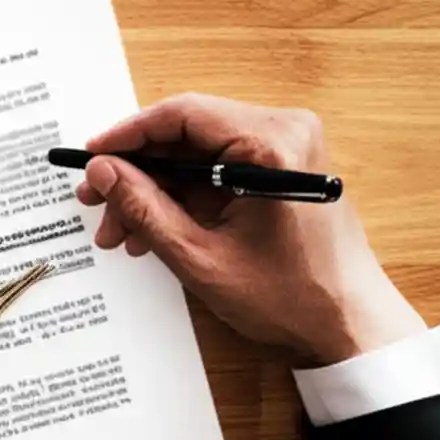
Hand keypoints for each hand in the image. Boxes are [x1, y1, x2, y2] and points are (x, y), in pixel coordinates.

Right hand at [78, 93, 424, 365]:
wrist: (348, 324)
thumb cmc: (291, 297)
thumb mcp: (200, 256)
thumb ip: (145, 208)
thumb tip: (103, 171)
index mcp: (272, 145)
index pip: (182, 115)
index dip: (127, 135)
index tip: (91, 156)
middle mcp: (285, 133)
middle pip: (186, 134)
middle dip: (136, 172)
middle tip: (97, 200)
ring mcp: (287, 149)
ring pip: (197, 155)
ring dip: (155, 190)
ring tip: (121, 230)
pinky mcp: (282, 169)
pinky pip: (218, 170)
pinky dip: (183, 197)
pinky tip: (154, 229)